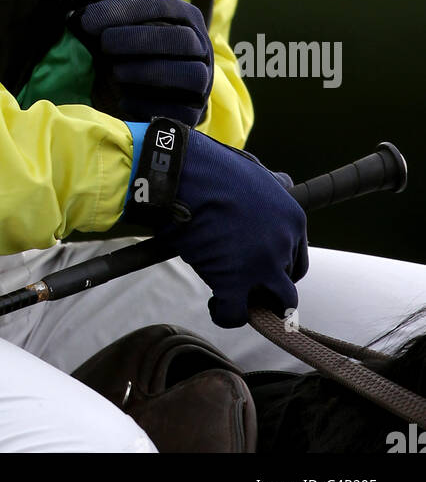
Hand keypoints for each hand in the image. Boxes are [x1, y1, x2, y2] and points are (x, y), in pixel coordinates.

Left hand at [68, 0, 213, 125]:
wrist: (152, 93)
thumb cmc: (136, 47)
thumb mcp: (123, 21)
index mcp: (185, 16)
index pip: (160, 5)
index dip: (123, 9)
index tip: (87, 19)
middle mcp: (201, 46)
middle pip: (179, 39)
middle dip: (139, 39)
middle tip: (103, 43)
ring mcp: (202, 81)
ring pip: (189, 74)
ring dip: (148, 71)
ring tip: (115, 72)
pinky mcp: (194, 112)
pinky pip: (182, 110)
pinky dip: (152, 105)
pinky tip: (124, 100)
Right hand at [142, 129, 308, 328]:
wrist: (184, 173)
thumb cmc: (213, 166)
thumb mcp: (256, 171)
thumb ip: (274, 185)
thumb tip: (286, 183)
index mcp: (292, 219)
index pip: (297, 262)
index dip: (278, 270)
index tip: (261, 271)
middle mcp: (283, 243)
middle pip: (286, 284)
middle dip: (267, 288)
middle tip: (245, 285)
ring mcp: (261, 264)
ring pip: (275, 305)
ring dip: (256, 307)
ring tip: (236, 301)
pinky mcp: (233, 280)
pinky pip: (235, 313)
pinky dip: (225, 315)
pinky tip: (215, 305)